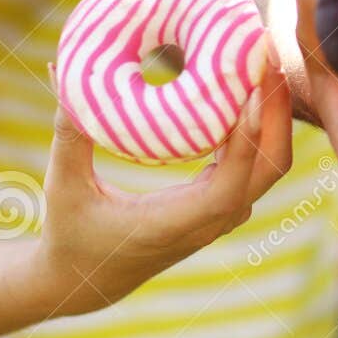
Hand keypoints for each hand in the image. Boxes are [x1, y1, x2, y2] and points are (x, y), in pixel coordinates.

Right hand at [36, 70, 294, 317]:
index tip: (255, 92)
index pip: (232, 183)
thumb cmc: (71, 234)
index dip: (250, 139)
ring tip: (266, 65)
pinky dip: (261, 128)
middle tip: (268, 57)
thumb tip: (60, 71)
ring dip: (274, 116)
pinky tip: (252, 90)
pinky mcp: (223, 203)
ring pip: (270, 163)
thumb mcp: (64, 186)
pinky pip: (256, 163)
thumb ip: (69, 134)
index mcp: (178, 223)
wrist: (87, 279)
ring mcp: (224, 213)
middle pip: (269, 166)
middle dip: (276, 113)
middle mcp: (213, 220)